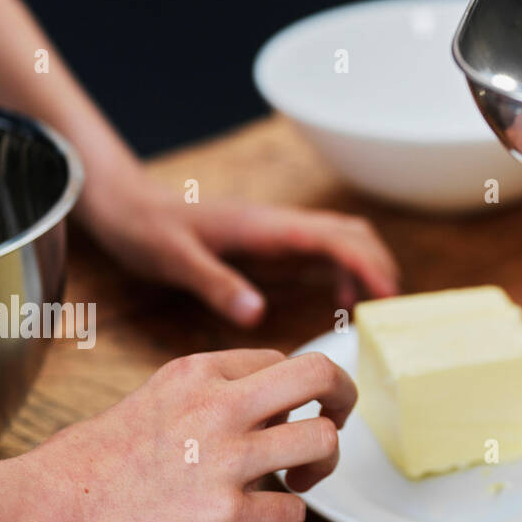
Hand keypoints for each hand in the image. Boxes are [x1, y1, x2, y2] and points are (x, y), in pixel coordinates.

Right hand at [0, 349, 354, 521]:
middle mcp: (218, 406)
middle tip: (339, 418)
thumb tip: (268, 404)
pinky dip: (289, 520)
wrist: (50, 511)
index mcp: (198, 372)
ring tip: (301, 479)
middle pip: (320, 375)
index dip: (295, 388)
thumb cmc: (95, 462)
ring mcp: (224, 459)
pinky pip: (293, 513)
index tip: (293, 409)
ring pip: (322, 441)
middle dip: (345, 396)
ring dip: (322, 465)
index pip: (280, 359)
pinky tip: (265, 518)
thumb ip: (212, 393)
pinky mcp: (223, 514)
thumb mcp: (158, 397)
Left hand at [78, 168, 398, 325]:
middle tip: (393, 309)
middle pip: (352, 234)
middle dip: (379, 265)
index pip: (333, 238)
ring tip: (376, 309)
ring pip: (344, 240)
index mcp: (265, 226)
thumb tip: (257, 314)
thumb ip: (216, 284)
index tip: (388, 294)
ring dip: (368, 267)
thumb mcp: (174, 260)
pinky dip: (347, 274)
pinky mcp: (275, 246)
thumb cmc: (148, 230)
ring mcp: (281, 234)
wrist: (128, 207)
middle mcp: (281, 225)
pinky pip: (326, 254)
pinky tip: (342, 303)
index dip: (366, 264)